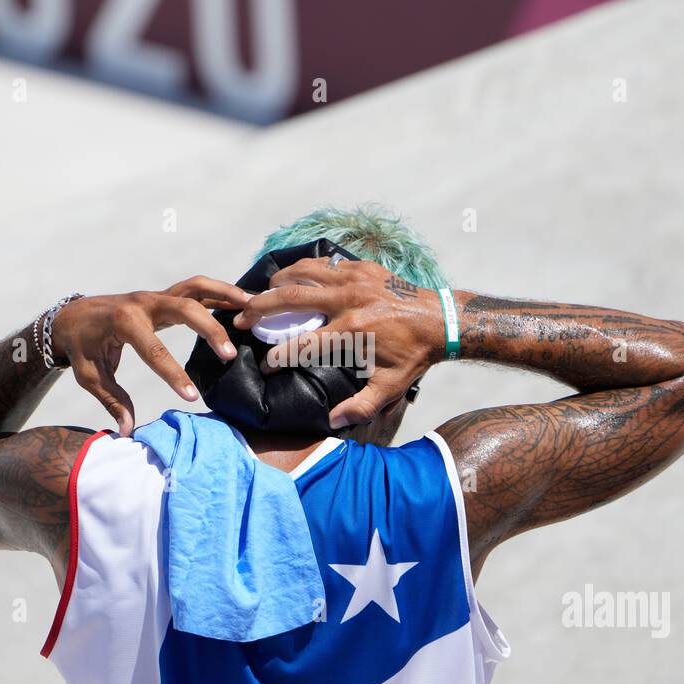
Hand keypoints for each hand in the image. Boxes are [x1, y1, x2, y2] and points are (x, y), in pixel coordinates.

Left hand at [53, 276, 250, 435]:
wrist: (72, 315)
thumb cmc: (82, 347)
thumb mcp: (90, 376)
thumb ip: (112, 400)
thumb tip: (127, 430)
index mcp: (122, 321)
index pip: (152, 350)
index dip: (173, 374)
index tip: (192, 397)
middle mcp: (143, 302)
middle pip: (185, 308)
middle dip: (209, 330)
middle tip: (228, 355)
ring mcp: (156, 296)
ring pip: (196, 288)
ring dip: (225, 294)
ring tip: (253, 305)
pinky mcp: (165, 296)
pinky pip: (197, 289)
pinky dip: (221, 292)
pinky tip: (243, 300)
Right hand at [231, 258, 441, 427]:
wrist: (440, 319)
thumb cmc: (413, 356)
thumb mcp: (390, 387)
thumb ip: (360, 405)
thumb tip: (331, 420)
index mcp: (352, 331)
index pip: (302, 344)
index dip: (278, 357)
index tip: (264, 365)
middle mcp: (348, 300)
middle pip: (291, 297)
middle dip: (261, 307)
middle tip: (242, 317)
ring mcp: (354, 278)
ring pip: (304, 271)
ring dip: (278, 281)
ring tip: (262, 292)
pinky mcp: (362, 267)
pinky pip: (325, 263)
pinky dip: (305, 270)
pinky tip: (295, 278)